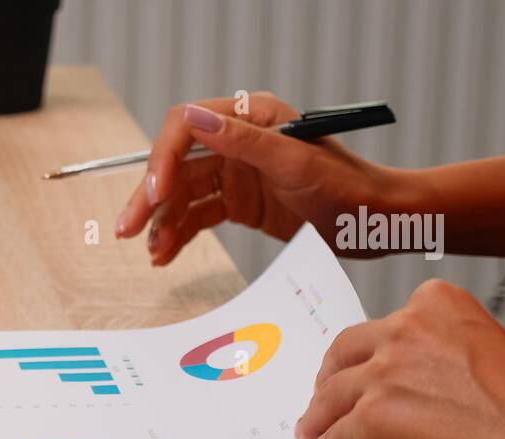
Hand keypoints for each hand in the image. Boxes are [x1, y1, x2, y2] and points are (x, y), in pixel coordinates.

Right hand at [115, 92, 416, 265]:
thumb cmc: (350, 188)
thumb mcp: (297, 163)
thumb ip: (245, 141)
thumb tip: (195, 119)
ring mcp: (236, 174)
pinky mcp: (239, 203)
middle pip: (176, 166)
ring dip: (161, 223)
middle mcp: (238, 142)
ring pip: (182, 195)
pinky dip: (179, 235)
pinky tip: (165, 254)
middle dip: (149, 197)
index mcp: (251, 118)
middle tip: (127, 229)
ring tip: (151, 252)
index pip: (186, 128)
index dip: (163, 159)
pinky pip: (198, 216)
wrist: (378, 224)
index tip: (155, 192)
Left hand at [289, 279, 504, 438]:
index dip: (361, 355)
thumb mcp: (481, 349)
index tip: (353, 367)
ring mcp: (384, 373)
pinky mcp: (373, 418)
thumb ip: (438, 355)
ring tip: (310, 433)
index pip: (380, 328)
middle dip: (329, 379)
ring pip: (331, 398)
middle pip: (344, 355)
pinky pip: (333, 437)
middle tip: (323, 397)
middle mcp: (405, 330)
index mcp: (435, 305)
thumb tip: (410, 387)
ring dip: (316, 418)